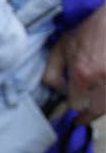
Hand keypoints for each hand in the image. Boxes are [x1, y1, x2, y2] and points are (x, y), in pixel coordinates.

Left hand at [43, 6, 105, 125]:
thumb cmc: (87, 33)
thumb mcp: (61, 48)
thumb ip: (53, 72)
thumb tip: (58, 90)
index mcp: (83, 74)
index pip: (76, 104)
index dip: (73, 105)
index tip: (72, 107)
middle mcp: (102, 79)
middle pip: (97, 110)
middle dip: (89, 114)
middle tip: (83, 119)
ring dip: (101, 106)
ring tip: (93, 109)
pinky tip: (102, 96)